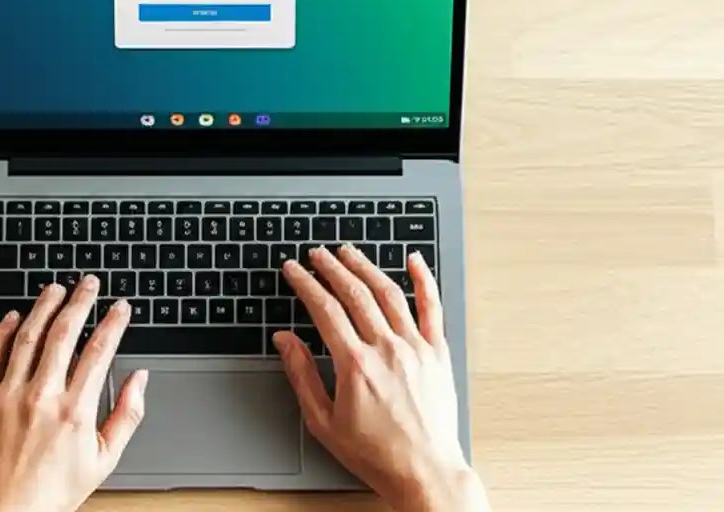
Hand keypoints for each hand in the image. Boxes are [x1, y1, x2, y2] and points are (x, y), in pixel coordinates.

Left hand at [0, 277, 147, 511]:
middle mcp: (41, 398)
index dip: (113, 323)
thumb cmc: (53, 493)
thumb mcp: (104, 461)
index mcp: (75, 412)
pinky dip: (3, 333)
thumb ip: (127, 416)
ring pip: (28, 338)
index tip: (120, 308)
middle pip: (64, 334)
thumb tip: (140, 380)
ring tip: (55, 289)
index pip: (99, 352)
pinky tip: (14, 318)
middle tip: (88, 283)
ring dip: (43, 307)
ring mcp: (8, 398)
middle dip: (80, 301)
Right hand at [274, 246, 489, 511]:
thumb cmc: (375, 453)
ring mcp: (416, 348)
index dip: (305, 284)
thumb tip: (285, 340)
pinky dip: (424, 279)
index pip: (324, 309)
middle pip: (354, 293)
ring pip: (388, 293)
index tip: (294, 271)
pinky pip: (433, 307)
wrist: (424, 471)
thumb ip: (302, 375)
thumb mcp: (323, 421)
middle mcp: (387, 349)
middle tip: (316, 255)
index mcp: (355, 365)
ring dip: (365, 267)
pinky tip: (413, 260)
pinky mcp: (438, 353)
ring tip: (349, 252)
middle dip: (330, 268)